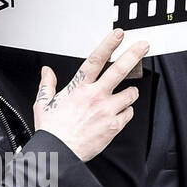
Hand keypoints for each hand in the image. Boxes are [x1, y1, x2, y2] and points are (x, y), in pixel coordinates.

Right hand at [32, 29, 148, 162]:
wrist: (60, 151)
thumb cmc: (52, 130)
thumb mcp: (43, 103)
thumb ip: (47, 84)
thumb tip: (46, 72)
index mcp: (78, 88)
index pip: (96, 60)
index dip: (109, 44)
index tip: (118, 35)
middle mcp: (95, 96)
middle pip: (120, 70)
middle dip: (133, 55)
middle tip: (143, 46)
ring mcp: (107, 110)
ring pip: (130, 93)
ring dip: (130, 91)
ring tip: (126, 92)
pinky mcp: (115, 125)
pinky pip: (129, 113)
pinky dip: (126, 111)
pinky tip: (119, 112)